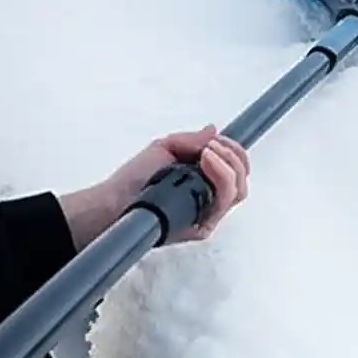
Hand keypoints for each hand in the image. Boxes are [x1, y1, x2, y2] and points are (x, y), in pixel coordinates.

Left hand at [60, 124, 250, 249]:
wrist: (115, 201)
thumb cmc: (135, 178)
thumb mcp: (164, 148)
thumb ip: (191, 141)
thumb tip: (213, 130)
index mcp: (204, 183)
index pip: (237, 171)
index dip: (237, 154)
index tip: (221, 140)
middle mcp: (210, 201)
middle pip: (242, 182)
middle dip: (235, 157)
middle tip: (212, 146)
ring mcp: (207, 215)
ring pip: (237, 192)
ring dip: (228, 165)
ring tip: (207, 153)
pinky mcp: (201, 227)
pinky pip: (222, 205)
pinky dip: (219, 178)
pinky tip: (205, 163)